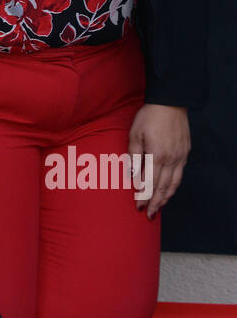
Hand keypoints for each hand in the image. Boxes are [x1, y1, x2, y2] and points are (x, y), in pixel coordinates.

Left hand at [128, 103, 190, 217]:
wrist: (170, 102)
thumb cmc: (149, 116)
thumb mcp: (135, 134)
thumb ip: (134, 156)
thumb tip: (132, 176)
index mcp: (157, 155)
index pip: (149, 183)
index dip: (143, 197)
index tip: (137, 206)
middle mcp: (171, 159)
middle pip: (163, 187)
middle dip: (155, 203)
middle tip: (149, 214)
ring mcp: (180, 156)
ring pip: (174, 183)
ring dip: (166, 197)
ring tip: (159, 207)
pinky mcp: (185, 152)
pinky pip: (180, 174)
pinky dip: (174, 185)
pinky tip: (169, 190)